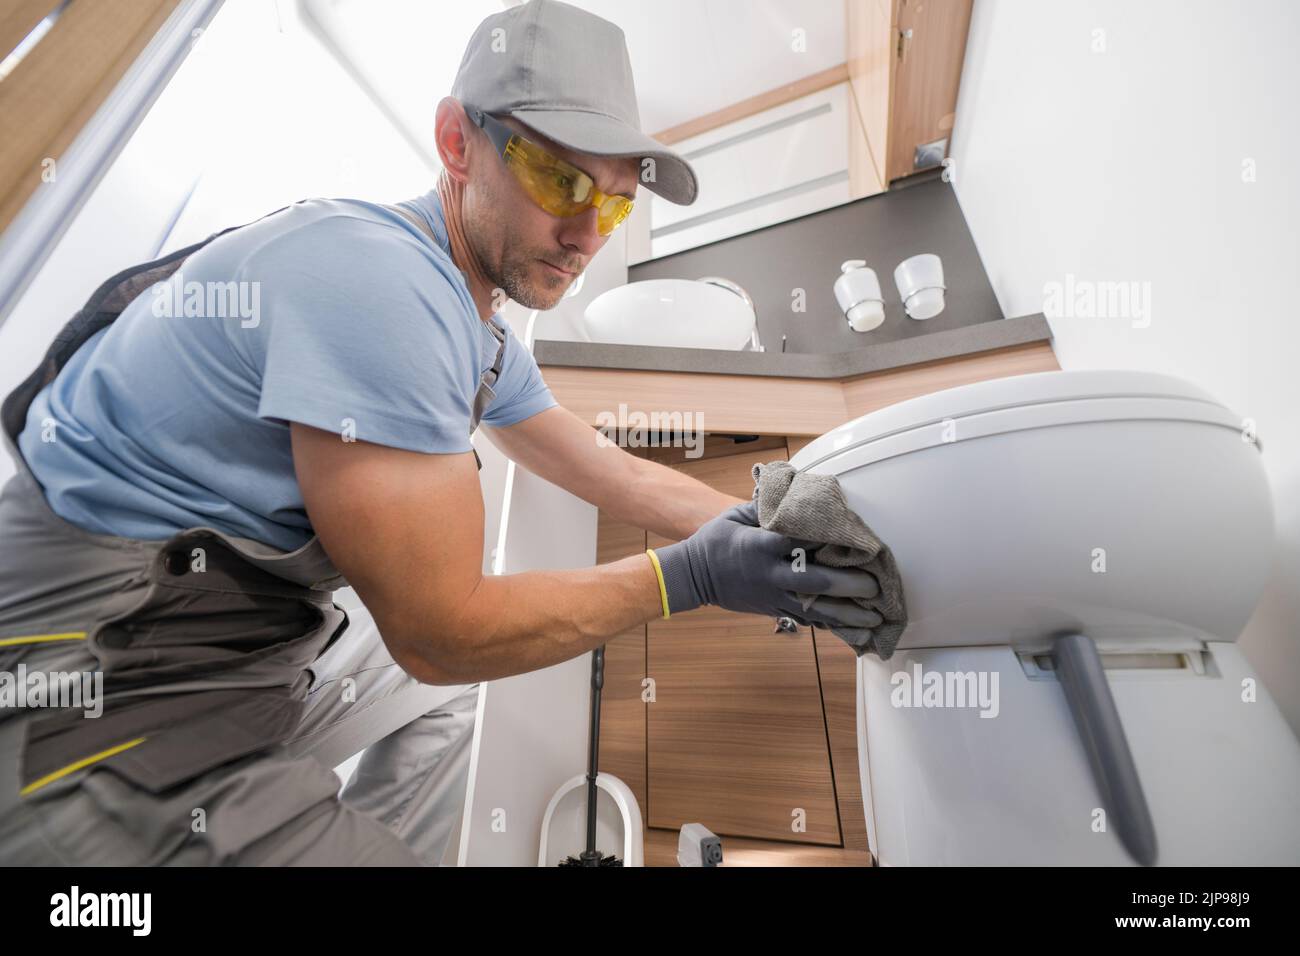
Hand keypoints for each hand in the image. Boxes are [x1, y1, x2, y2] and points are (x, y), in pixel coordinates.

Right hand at [651, 501, 882, 629]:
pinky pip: (806, 619)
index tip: (856, 538)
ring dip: (847, 615)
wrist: (694, 576)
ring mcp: (772, 596)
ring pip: (814, 609)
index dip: (830, 540)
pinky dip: (831, 625)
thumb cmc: (717, 540)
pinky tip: (854, 630)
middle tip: (875, 584)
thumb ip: (768, 507)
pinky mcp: (773, 610)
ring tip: (875, 618)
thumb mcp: (737, 516)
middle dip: (847, 585)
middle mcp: (770, 574)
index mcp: (760, 546)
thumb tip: (799, 494)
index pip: (800, 541)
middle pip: (814, 581)